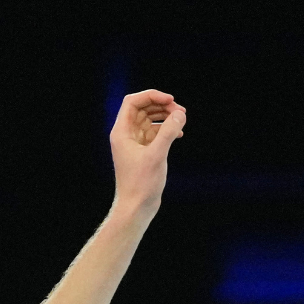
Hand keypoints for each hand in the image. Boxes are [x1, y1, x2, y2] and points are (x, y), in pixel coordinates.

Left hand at [109, 89, 185, 215]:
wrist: (136, 206)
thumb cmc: (141, 184)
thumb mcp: (157, 155)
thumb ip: (168, 132)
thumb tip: (179, 114)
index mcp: (122, 132)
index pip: (132, 102)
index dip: (151, 96)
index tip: (171, 100)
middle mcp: (126, 135)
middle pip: (143, 108)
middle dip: (161, 106)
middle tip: (181, 112)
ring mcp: (135, 143)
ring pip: (150, 120)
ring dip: (165, 116)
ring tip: (182, 120)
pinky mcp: (144, 152)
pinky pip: (155, 133)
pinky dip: (166, 129)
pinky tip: (179, 134)